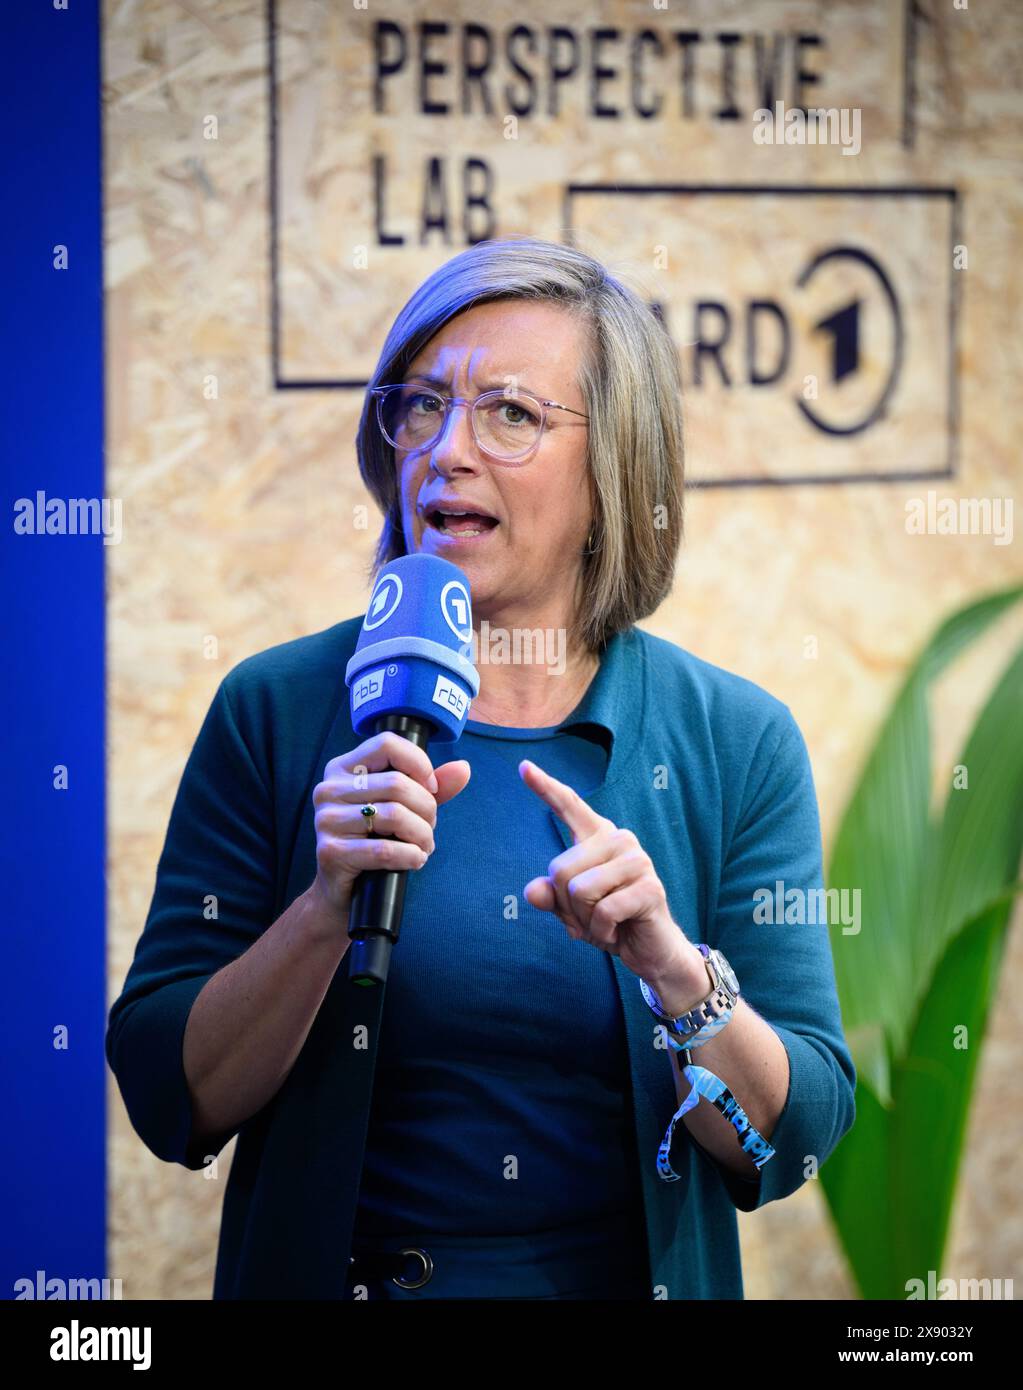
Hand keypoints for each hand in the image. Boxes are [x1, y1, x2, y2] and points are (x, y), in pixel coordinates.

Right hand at [311, 731, 469, 915]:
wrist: (342, 890)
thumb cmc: (374, 842)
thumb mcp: (404, 808)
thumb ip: (431, 787)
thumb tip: (463, 768)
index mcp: (343, 769)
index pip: (387, 744)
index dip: (418, 764)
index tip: (431, 788)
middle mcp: (329, 789)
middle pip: (397, 784)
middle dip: (426, 810)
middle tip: (429, 829)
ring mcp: (326, 820)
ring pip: (394, 816)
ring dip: (422, 836)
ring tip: (424, 847)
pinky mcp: (330, 852)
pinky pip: (384, 850)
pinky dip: (410, 856)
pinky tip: (415, 860)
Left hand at [518, 758, 704, 994]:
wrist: (651, 950)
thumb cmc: (609, 922)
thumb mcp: (571, 911)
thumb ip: (550, 896)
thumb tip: (533, 891)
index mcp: (598, 838)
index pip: (568, 806)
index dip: (545, 787)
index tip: (523, 767)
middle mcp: (619, 839)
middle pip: (560, 869)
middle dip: (566, 906)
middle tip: (591, 917)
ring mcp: (637, 860)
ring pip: (578, 890)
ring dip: (585, 921)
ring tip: (607, 924)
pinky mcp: (649, 887)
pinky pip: (602, 912)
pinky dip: (602, 932)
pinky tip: (618, 932)